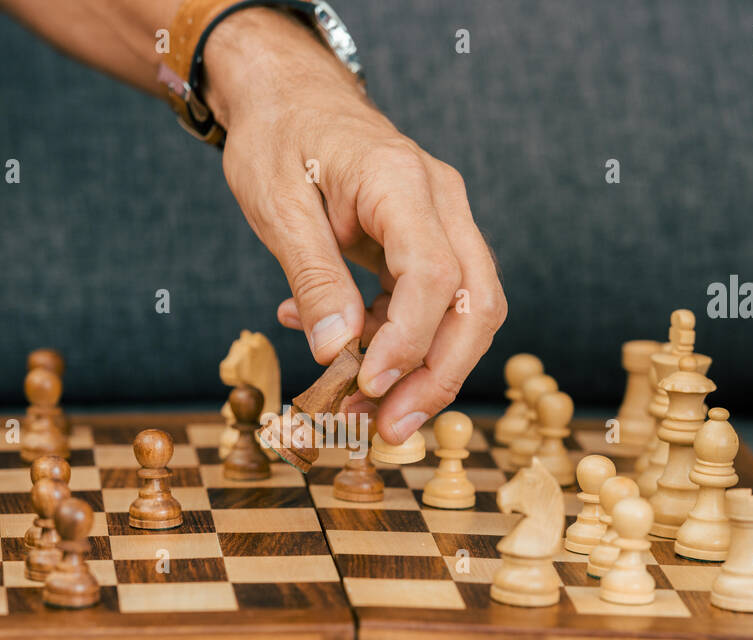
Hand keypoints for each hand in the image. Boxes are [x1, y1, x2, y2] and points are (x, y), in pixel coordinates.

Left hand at [202, 10, 506, 444]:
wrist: (287, 97)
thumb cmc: (277, 139)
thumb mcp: (277, 207)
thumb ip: (312, 277)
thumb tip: (336, 353)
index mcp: (401, 182)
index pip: (433, 275)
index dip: (409, 341)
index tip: (371, 388)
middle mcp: (440, 201)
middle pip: (476, 303)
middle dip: (439, 376)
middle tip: (389, 429)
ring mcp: (441, 221)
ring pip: (465, 311)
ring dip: (422, 371)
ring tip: (363, 412)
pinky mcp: (426, 242)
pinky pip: (431, 305)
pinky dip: (394, 342)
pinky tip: (342, 354)